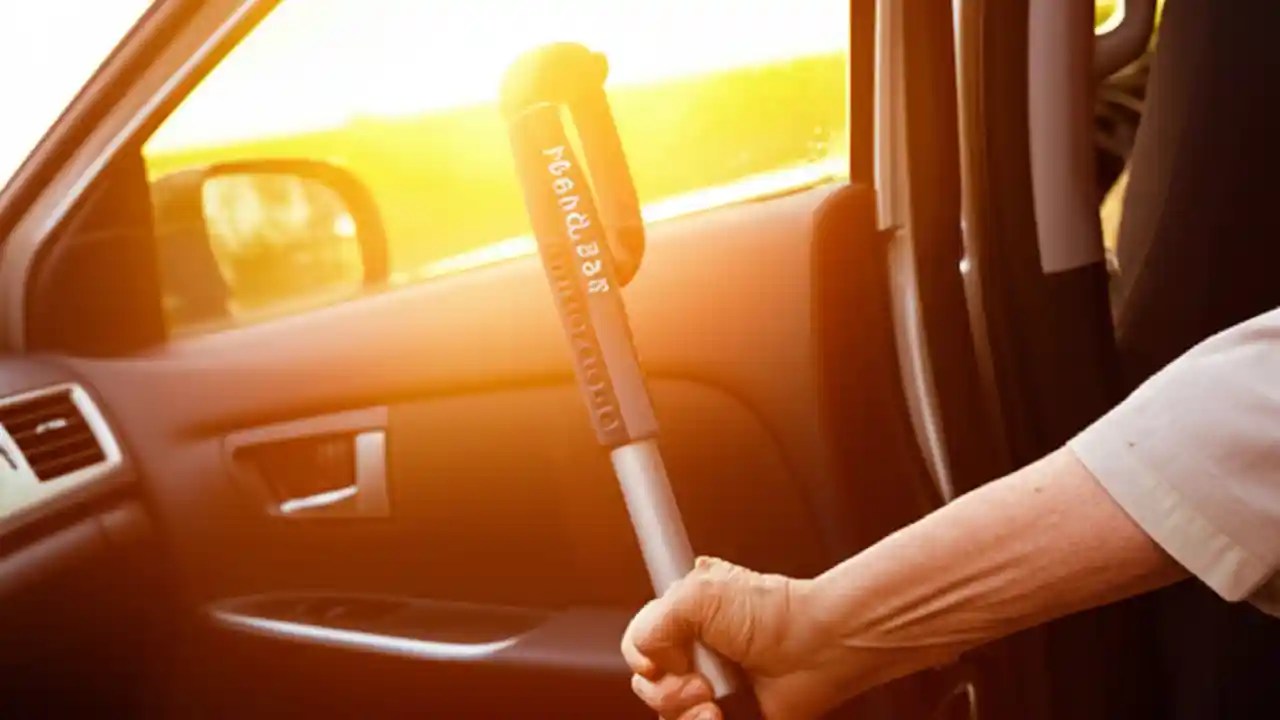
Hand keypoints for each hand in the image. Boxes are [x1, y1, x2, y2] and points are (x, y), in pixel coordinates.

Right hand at [620, 557, 850, 719]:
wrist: (817, 646)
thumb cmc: (771, 612)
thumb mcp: (699, 594)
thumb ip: (654, 622)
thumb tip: (645, 657)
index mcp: (681, 625)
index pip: (638, 650)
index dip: (641, 661)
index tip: (658, 665)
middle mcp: (693, 659)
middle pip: (650, 691)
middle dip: (666, 694)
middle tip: (699, 685)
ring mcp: (711, 694)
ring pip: (670, 717)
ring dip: (684, 716)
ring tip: (715, 706)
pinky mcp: (731, 719)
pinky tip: (723, 718)